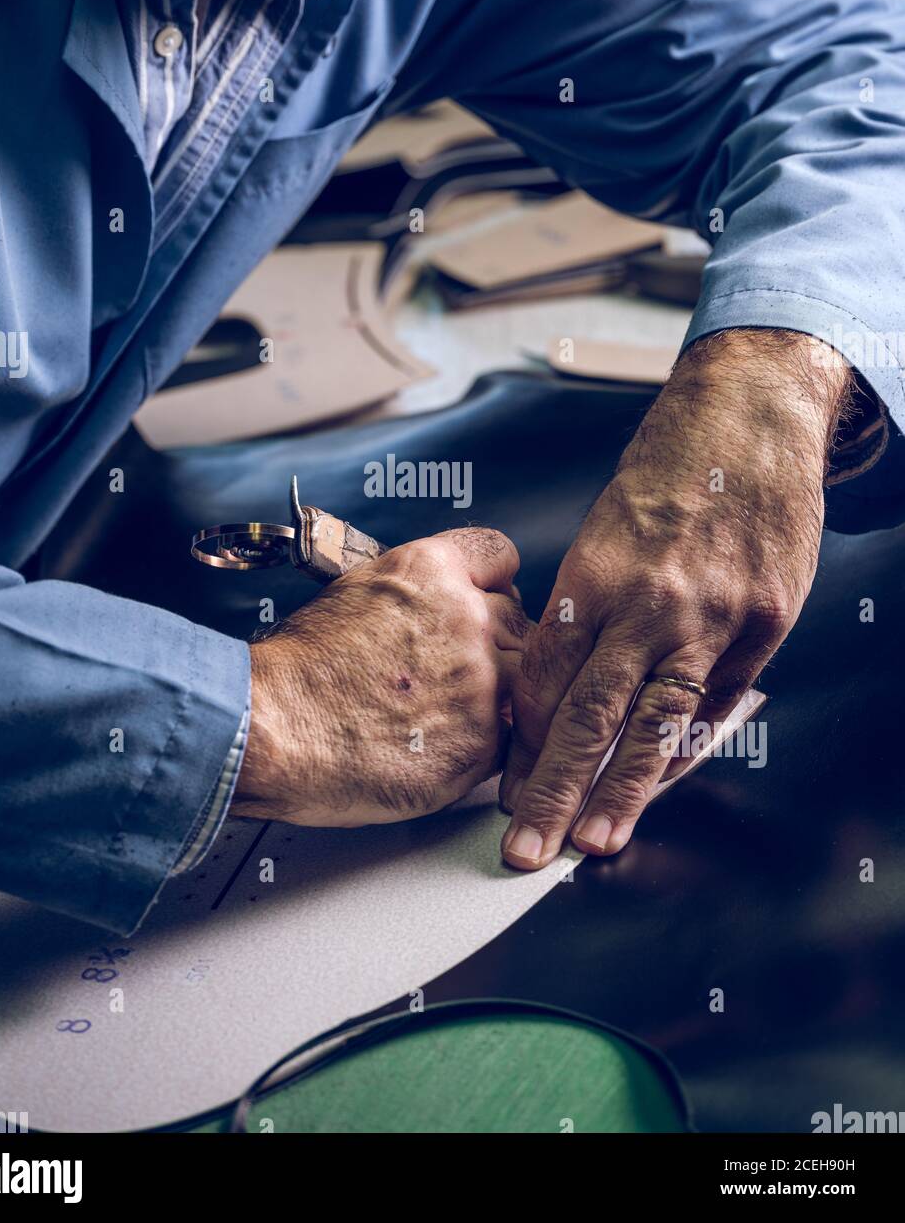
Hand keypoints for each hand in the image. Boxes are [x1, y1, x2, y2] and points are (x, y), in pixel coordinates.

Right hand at [234, 528, 530, 824]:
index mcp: (431, 571)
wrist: (271, 727)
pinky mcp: (481, 741)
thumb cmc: (297, 670)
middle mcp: (465, 617)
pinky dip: (480, 745)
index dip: (491, 582)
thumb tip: (433, 602)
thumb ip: (413, 593)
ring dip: (494, 697)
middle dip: (493, 645)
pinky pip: (506, 738)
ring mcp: (479, 680)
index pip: (499, 555)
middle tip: (451, 674)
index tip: (486, 600)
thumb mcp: (354, 593)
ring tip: (439, 715)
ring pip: (520, 681)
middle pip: (517, 621)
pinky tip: (435, 746)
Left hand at [500, 329, 851, 868]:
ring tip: (593, 841)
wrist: (749, 421)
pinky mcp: (763, 625)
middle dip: (553, 789)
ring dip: (622, 791)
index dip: (521, 741)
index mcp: (594, 576)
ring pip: (657, 724)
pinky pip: (717, 703)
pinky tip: (660, 784)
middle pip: (590, 716)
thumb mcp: (602, 529)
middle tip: (525, 845)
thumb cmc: (666, 471)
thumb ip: (585, 607)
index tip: (503, 784)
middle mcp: (650, 605)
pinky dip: (687, 748)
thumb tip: (558, 679)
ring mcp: (712, 619)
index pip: (546, 679)